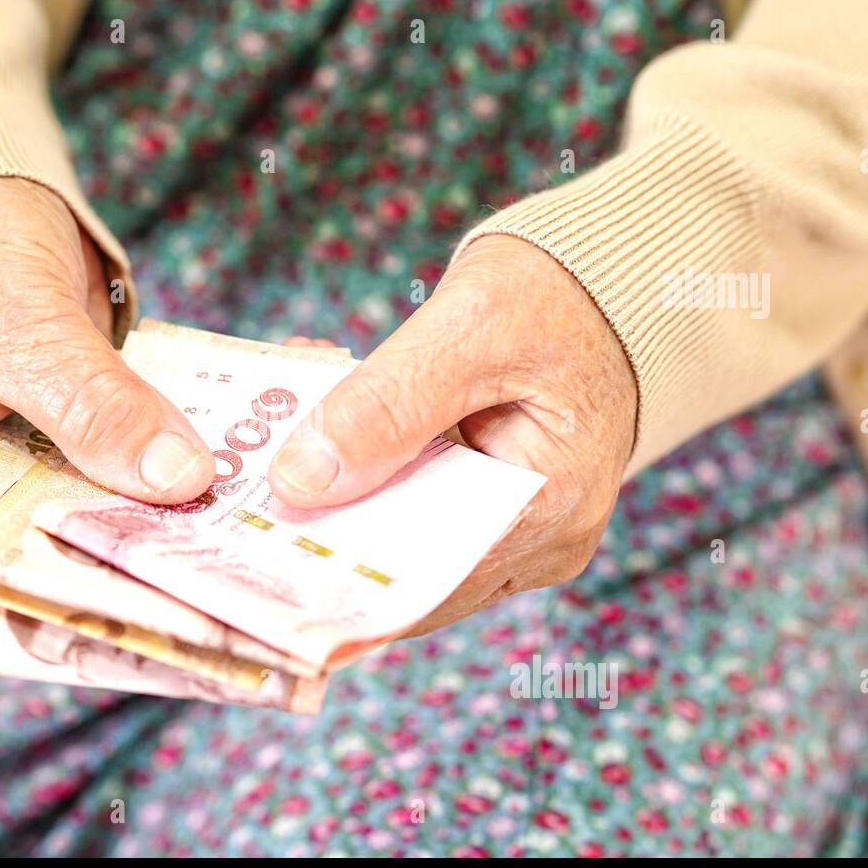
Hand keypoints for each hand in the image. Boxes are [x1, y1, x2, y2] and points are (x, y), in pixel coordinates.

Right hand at [0, 177, 213, 543]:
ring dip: (151, 505)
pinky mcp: (60, 434)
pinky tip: (213, 479)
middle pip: (45, 530)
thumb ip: (95, 408)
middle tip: (213, 552)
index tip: (159, 566)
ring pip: (88, 499)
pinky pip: (111, 462)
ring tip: (226, 525)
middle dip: (123, 537)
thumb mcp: (26, 329)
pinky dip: (154, 464)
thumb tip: (176, 479)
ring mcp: (11, 456)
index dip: (72, 557)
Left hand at [267, 234, 636, 632]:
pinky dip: (374, 478)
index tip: (258, 544)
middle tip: (254, 483)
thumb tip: (299, 483)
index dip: (337, 573)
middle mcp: (543, 544)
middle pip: (410, 570)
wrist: (613, 283)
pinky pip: (424, 511)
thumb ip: (386, 406)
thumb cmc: (559, 296)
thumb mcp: (469, 329)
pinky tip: (329, 433)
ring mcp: (526, 533)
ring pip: (409, 541)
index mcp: (548, 512)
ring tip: (283, 444)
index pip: (421, 584)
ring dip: (345, 497)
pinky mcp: (503, 510)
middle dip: (330, 527)